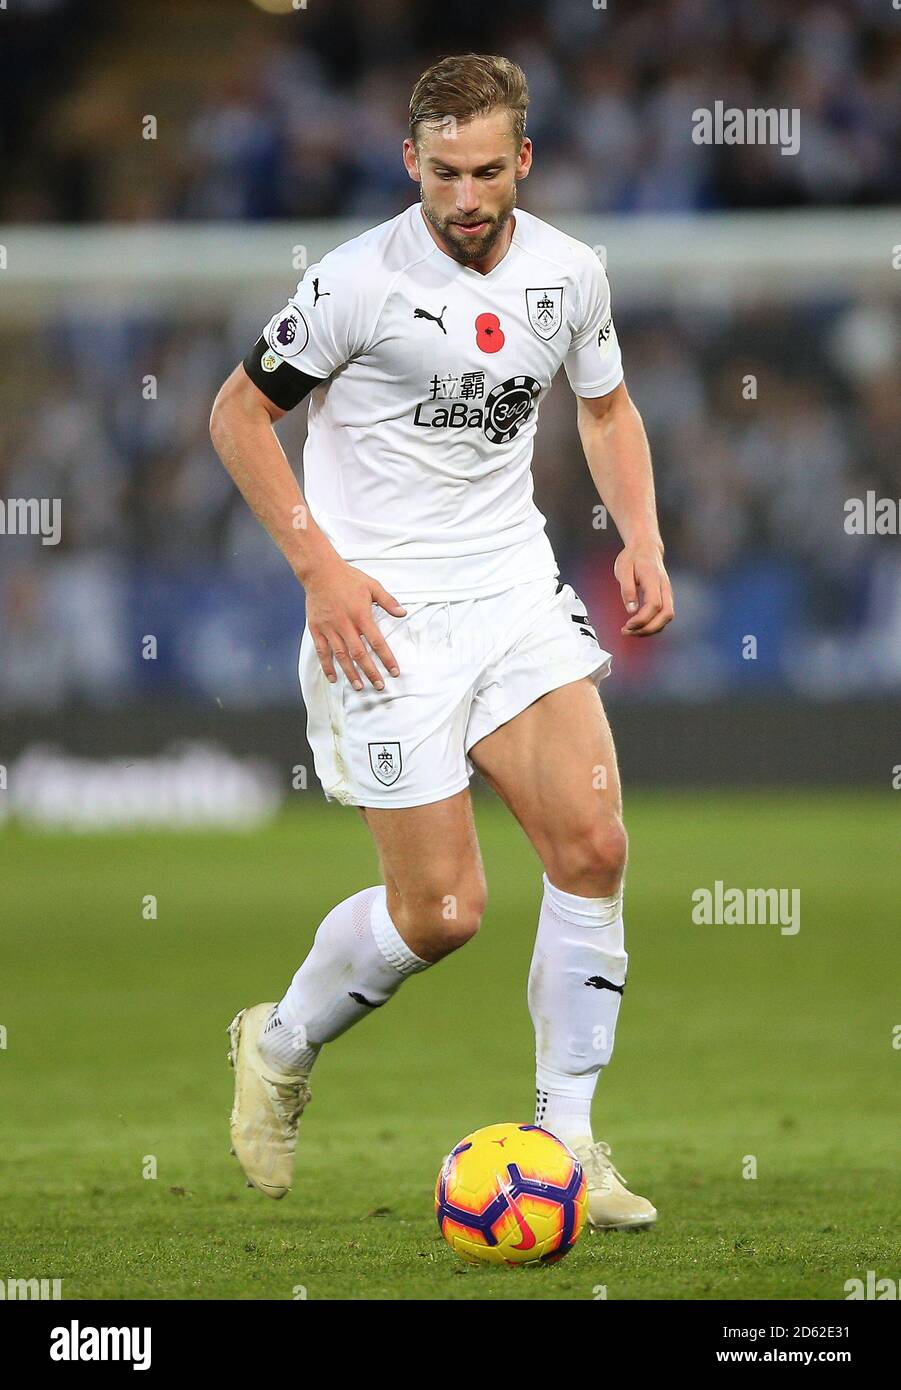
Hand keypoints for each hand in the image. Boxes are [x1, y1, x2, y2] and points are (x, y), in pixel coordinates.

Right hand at [304, 557, 405, 689]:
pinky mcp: (317, 629)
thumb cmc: (347, 578)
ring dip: (351, 673)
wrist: (320, 572)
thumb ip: (388, 601)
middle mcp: (346, 625)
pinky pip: (322, 652)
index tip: (394, 671)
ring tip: (359, 687)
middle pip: (360, 654)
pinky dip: (327, 666)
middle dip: (370, 672)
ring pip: (341, 656)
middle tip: (379, 686)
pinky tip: (333, 677)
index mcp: (361, 616)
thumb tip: (402, 613)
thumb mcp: (372, 586)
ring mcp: (330, 629)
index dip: (386, 659)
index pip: (377, 642)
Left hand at [614, 542, 674, 635]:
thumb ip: (627, 589)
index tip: (627, 625)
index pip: (654, 604)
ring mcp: (667, 592)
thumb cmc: (633, 558)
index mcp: (653, 579)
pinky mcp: (665, 597)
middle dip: (648, 628)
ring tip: (631, 631)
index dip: (642, 619)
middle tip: (628, 632)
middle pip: (666, 614)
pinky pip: (664, 615)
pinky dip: (653, 625)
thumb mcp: (623, 569)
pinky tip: (639, 626)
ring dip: (651, 629)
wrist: (646, 547)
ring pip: (667, 617)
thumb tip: (631, 610)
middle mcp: (664, 587)